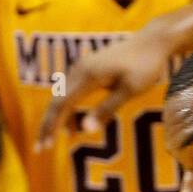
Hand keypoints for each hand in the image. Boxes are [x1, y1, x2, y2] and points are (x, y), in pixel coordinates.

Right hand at [37, 31, 171, 147]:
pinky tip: (73, 127)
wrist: (152, 42)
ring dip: (56, 120)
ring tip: (53, 142)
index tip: (44, 148)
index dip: (51, 128)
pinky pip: (70, 92)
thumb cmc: (144, 66)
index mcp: (88, 75)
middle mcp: (79, 70)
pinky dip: (68, 111)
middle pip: (56, 101)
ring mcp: (82, 68)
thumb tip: (85, 130)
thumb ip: (106, 110)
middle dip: (47, 126)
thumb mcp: (129, 91)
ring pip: (61, 97)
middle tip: (40, 149)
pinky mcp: (87, 70)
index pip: (61, 105)